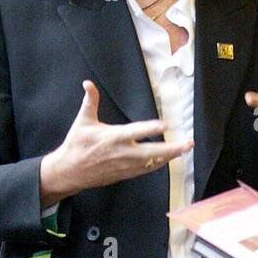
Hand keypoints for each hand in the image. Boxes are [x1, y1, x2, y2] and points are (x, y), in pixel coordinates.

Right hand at [40, 80, 193, 201]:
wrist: (70, 172)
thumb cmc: (76, 145)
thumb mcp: (82, 121)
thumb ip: (90, 101)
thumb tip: (88, 83)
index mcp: (112, 138)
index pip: (135, 132)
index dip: (150, 128)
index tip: (165, 125)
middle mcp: (122, 153)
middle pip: (151, 152)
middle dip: (172, 148)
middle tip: (188, 143)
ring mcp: (125, 166)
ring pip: (152, 163)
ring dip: (169, 156)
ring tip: (184, 149)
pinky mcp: (126, 174)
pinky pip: (146, 170)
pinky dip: (159, 164)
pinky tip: (169, 158)